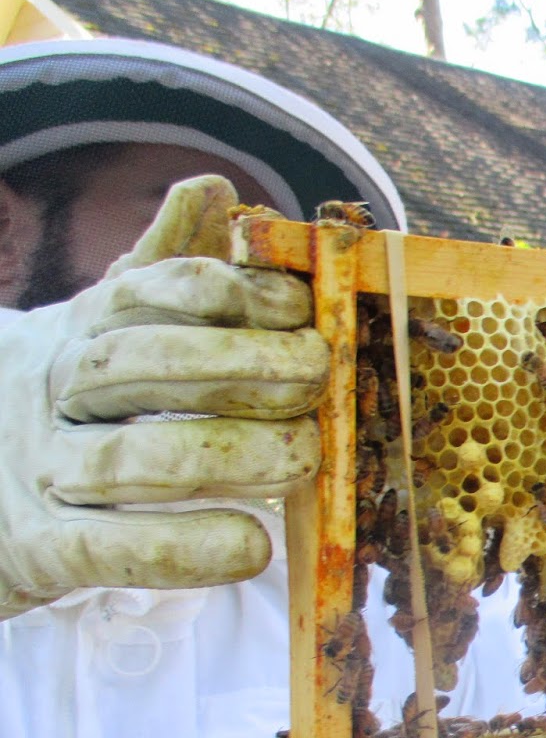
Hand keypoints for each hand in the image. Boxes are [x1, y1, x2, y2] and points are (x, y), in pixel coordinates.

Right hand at [0, 175, 326, 618]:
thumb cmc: (67, 414)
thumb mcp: (106, 336)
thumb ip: (162, 272)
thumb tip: (209, 185)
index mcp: (76, 334)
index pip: (143, 294)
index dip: (222, 292)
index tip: (296, 304)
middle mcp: (51, 394)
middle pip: (136, 366)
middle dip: (232, 363)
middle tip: (315, 372)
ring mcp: (39, 473)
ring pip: (127, 458)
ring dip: (223, 455)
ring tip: (303, 457)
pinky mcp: (37, 552)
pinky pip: (112, 549)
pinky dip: (183, 549)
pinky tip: (251, 547)